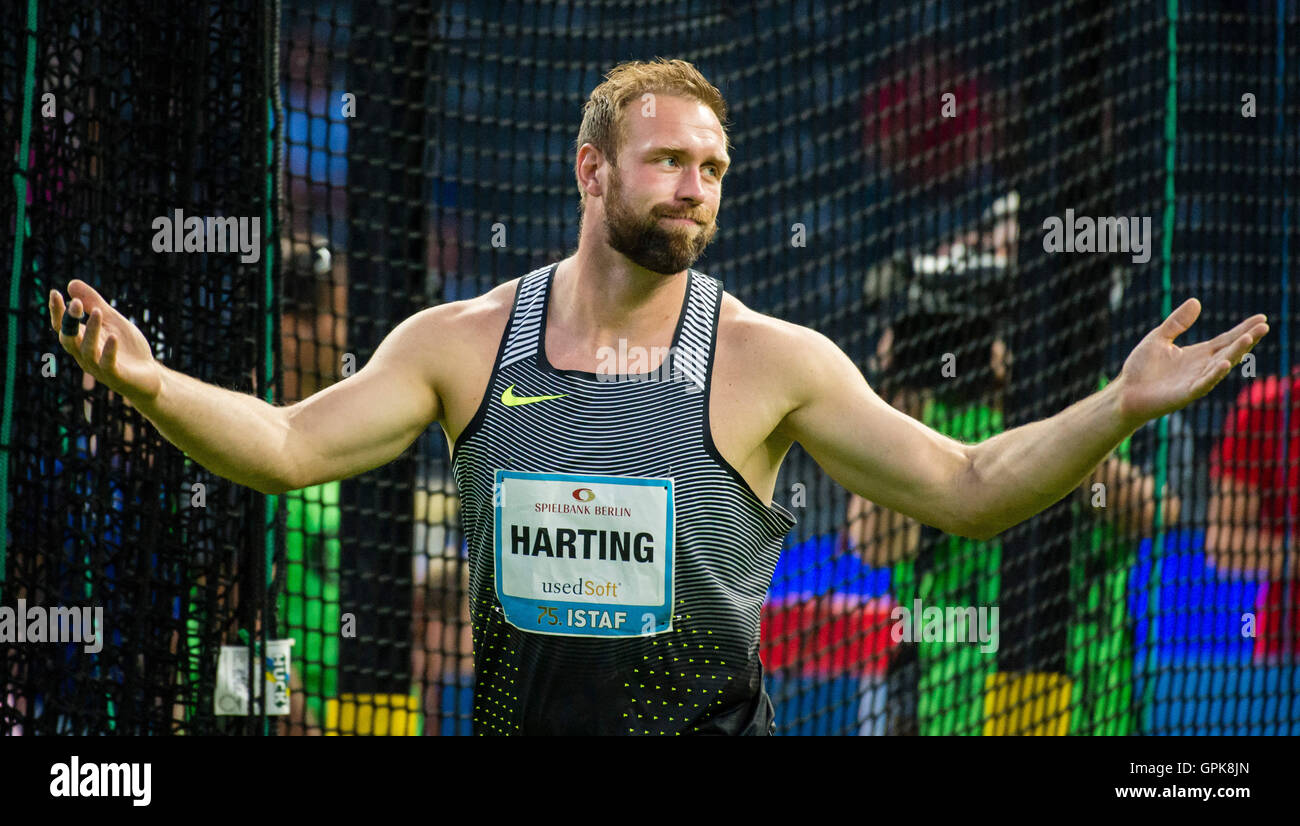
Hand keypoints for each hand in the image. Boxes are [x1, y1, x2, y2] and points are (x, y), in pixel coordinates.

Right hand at [50, 280, 162, 404]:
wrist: (149, 375)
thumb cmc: (127, 348)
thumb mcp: (112, 321)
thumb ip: (94, 303)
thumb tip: (71, 283)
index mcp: (81, 342)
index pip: (62, 327)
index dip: (57, 312)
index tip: (55, 293)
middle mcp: (84, 355)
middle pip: (69, 339)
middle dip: (70, 321)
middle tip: (75, 302)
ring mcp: (98, 367)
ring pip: (87, 350)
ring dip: (91, 331)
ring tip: (97, 312)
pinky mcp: (115, 376)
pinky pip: (108, 364)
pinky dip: (109, 350)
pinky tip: (113, 337)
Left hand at [1115, 298, 1267, 424]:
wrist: (1126, 393)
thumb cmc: (1141, 368)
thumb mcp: (1159, 338)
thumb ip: (1177, 322)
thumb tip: (1196, 301)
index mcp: (1198, 354)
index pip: (1226, 339)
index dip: (1243, 329)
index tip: (1261, 318)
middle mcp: (1202, 367)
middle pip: (1229, 351)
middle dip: (1247, 339)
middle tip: (1264, 326)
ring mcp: (1196, 381)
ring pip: (1221, 366)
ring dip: (1235, 353)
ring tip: (1248, 339)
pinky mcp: (1185, 394)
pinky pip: (1204, 384)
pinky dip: (1214, 375)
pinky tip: (1224, 364)